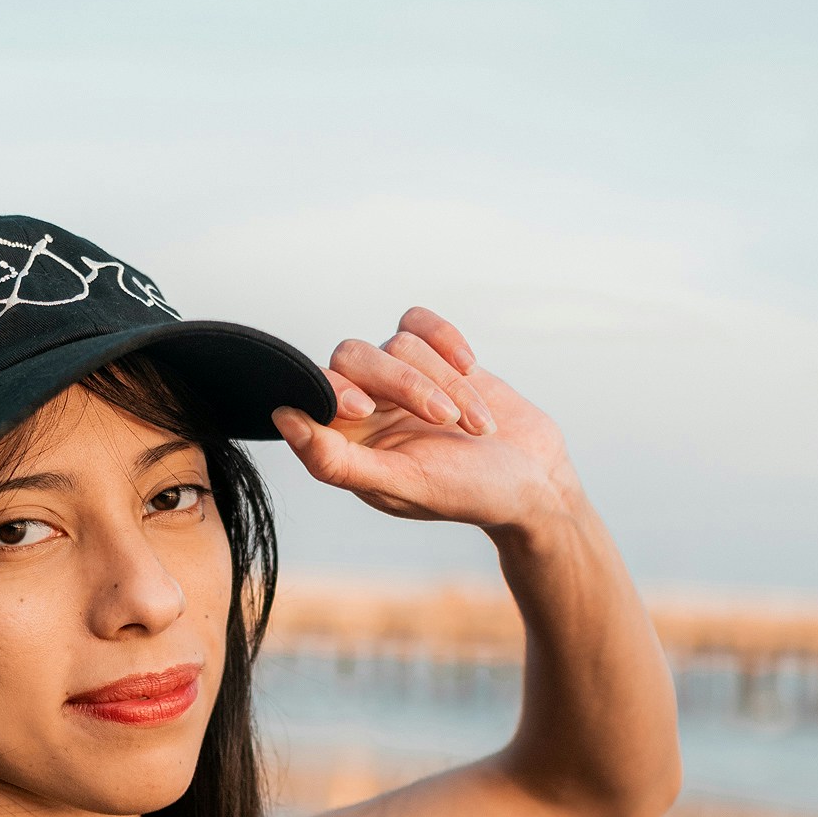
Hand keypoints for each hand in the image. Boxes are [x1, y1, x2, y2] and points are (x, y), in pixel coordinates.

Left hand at [271, 308, 578, 532]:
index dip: (333, 390)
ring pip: (399, 343)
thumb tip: (283, 418)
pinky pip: (419, 322)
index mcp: (346, 440)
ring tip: (477, 425)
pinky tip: (471, 368)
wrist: (534, 483)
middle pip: (355, 356)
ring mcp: (401, 376)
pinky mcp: (434, 353)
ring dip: (446, 382)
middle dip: (405, 384)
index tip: (364, 408)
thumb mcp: (403, 484)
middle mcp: (366, 403)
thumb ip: (338, 460)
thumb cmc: (468, 494)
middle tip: (443, 420)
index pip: (314, 393)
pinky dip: (447, 340)